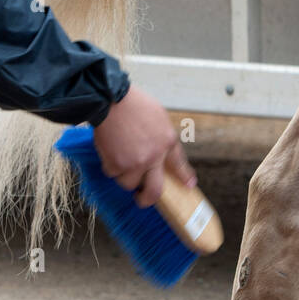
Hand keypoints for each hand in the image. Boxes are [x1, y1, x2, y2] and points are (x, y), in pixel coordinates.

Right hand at [92, 86, 196, 207]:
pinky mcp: (116, 164)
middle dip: (147, 199)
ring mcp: (135, 163)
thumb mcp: (160, 117)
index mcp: (167, 141)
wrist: (111, 100)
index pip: (178, 164)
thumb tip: (164, 152)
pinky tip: (110, 150)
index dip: (184, 177)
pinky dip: (110, 165)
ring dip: (124, 175)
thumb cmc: (134, 104)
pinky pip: (112, 173)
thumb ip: (164, 138)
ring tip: (120, 160)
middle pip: (154, 190)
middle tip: (142, 198)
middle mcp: (153, 156)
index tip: (188, 185)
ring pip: (129, 184)